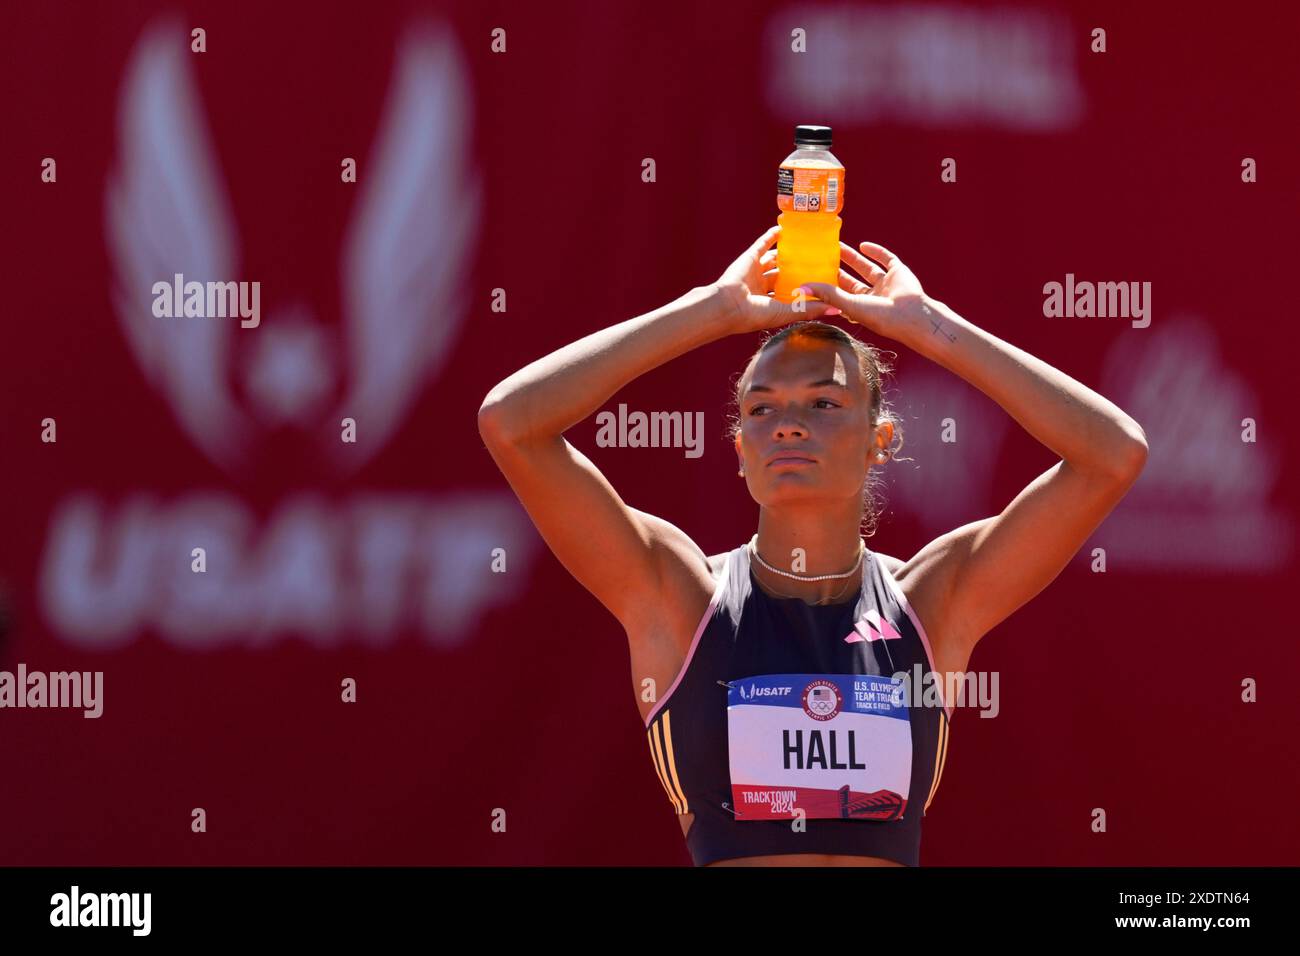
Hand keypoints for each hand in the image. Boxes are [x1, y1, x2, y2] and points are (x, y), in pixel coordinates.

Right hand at [711, 225, 835, 332]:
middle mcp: (763, 287)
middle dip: (797, 268)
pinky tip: (783, 229)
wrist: (729, 305)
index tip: (821, 280)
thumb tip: (836, 310)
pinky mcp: (751, 257)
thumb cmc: (756, 315)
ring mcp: (756, 271)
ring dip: (787, 252)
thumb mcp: (787, 312)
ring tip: (802, 244)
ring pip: (774, 259)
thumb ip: (811, 309)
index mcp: (771, 303)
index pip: (791, 293)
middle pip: (784, 274)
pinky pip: (763, 244)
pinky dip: (772, 236)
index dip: (804, 287)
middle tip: (815, 260)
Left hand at [798, 241, 939, 340]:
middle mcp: (871, 297)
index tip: (812, 275)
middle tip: (822, 256)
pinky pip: (886, 260)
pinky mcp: (898, 272)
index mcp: (859, 309)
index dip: (826, 286)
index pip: (838, 296)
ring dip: (853, 258)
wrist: (912, 314)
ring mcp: (885, 284)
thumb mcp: (849, 304)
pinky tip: (863, 245)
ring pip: (866, 268)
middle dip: (837, 269)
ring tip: (837, 246)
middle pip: (850, 280)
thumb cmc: (880, 316)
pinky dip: (875, 252)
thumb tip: (801, 288)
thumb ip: (827, 294)